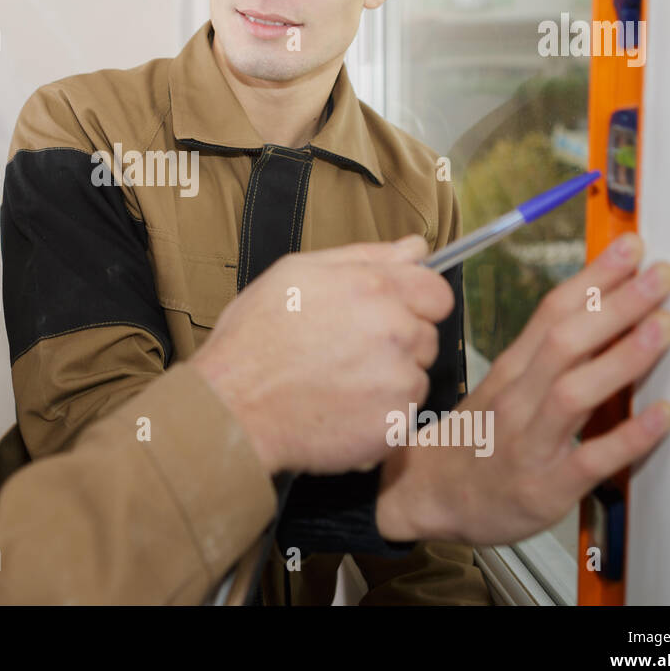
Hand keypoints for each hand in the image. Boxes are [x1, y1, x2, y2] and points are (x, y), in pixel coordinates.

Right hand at [193, 234, 450, 475]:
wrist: (233, 409)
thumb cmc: (254, 340)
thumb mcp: (296, 275)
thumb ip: (364, 257)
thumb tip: (416, 247)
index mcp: (372, 287)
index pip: (437, 293)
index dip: (416, 304)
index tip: (391, 316)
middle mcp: (393, 330)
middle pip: (427, 337)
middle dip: (398, 344)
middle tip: (346, 354)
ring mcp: (397, 379)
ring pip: (415, 377)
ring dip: (388, 381)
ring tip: (338, 383)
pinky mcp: (394, 423)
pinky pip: (403, 415)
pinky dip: (380, 416)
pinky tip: (341, 410)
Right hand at [375, 232, 669, 544]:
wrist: (427, 494)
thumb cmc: (475, 439)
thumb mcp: (501, 386)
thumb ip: (547, 355)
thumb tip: (605, 313)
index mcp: (511, 370)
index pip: (551, 312)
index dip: (592, 277)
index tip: (629, 249)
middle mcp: (518, 399)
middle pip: (564, 342)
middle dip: (615, 303)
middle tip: (660, 275)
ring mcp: (530, 442)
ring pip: (573, 392)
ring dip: (621, 357)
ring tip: (664, 326)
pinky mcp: (545, 486)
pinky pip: (589, 458)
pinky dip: (628, 436)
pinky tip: (662, 415)